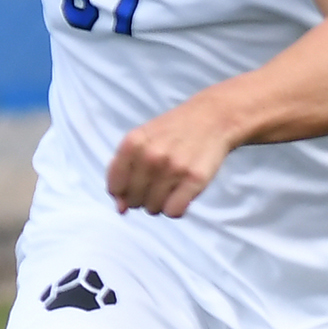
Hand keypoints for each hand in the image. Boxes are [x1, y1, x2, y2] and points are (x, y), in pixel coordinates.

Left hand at [107, 100, 233, 217]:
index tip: (137, 182)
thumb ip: (123, 171)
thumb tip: (120, 209)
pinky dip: (177, 208)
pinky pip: (174, 212)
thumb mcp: (141, 139)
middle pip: (134, 201)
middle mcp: (150, 156)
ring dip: (161, 202)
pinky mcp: (195, 179)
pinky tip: (182, 192)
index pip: (114, 187)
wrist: (213, 117)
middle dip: (144, 197)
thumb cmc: (173, 131)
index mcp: (132, 143)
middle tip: (159, 180)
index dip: (124, 191)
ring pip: (154, 209)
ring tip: (172, 184)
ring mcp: (173, 168)